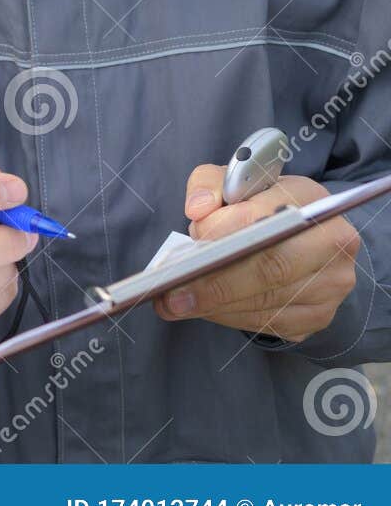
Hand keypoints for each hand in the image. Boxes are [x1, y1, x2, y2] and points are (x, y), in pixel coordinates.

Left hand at [153, 165, 360, 340]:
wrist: (295, 234)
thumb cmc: (258, 205)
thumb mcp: (233, 182)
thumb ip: (209, 184)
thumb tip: (198, 209)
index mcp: (311, 202)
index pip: (267, 217)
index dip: (225, 229)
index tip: (193, 237)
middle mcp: (333, 244)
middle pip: (272, 268)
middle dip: (215, 283)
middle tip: (172, 294)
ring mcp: (331, 284)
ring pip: (268, 301)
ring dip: (216, 306)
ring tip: (175, 303)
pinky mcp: (319, 315)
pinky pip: (271, 323)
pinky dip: (232, 317)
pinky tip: (204, 311)